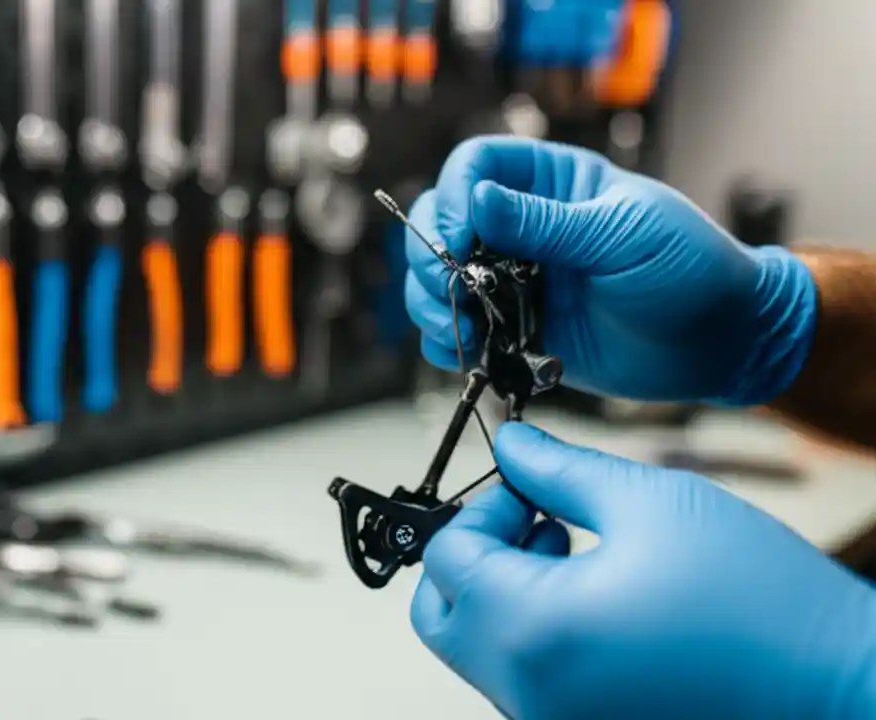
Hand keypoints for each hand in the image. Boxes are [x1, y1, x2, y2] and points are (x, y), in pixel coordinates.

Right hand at [404, 135, 816, 404]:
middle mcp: (525, 228)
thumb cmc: (692, 269)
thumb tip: (479, 200)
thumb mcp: (623, 233)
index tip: (461, 235)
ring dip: (433, 303)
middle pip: (442, 221)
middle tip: (448, 286)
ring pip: (439, 280)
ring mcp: (516, 281)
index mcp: (553, 184)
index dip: (457, 195)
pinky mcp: (516, 330)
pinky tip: (467, 353)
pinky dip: (448, 345)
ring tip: (461, 330)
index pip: (478, 166)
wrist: (722, 342)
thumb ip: (547, 223)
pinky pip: (460, 333)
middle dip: (430, 255)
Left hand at [411, 423, 875, 719]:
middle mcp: (529, 694)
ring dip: (502, 593)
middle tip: (536, 522)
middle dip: (471, 558)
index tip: (526, 491)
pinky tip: (598, 598)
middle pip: (442, 617)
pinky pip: (524, 681)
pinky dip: (534, 635)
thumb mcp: (652, 503)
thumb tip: (506, 445)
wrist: (841, 692)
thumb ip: (558, 469)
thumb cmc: (760, 600)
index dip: (477, 511)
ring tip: (577, 553)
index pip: (444, 562)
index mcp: (534, 633)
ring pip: (480, 651)